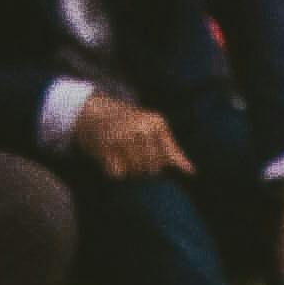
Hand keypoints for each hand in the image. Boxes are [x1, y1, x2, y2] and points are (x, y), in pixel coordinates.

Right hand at [69, 87, 189, 179]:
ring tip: (120, 154)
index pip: (165, 160)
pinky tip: (109, 156)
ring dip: (128, 170)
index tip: (144, 153)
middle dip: (141, 169)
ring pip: (135, 172)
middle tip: (129, 154)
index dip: (156, 164)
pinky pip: (117, 174)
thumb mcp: (153, 130)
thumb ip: (172, 151)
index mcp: (157, 123)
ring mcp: (124, 137)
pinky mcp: (106, 147)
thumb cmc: (127, 122)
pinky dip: (113, 170)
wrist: (91, 110)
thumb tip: (192, 172)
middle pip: (151, 169)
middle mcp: (142, 129)